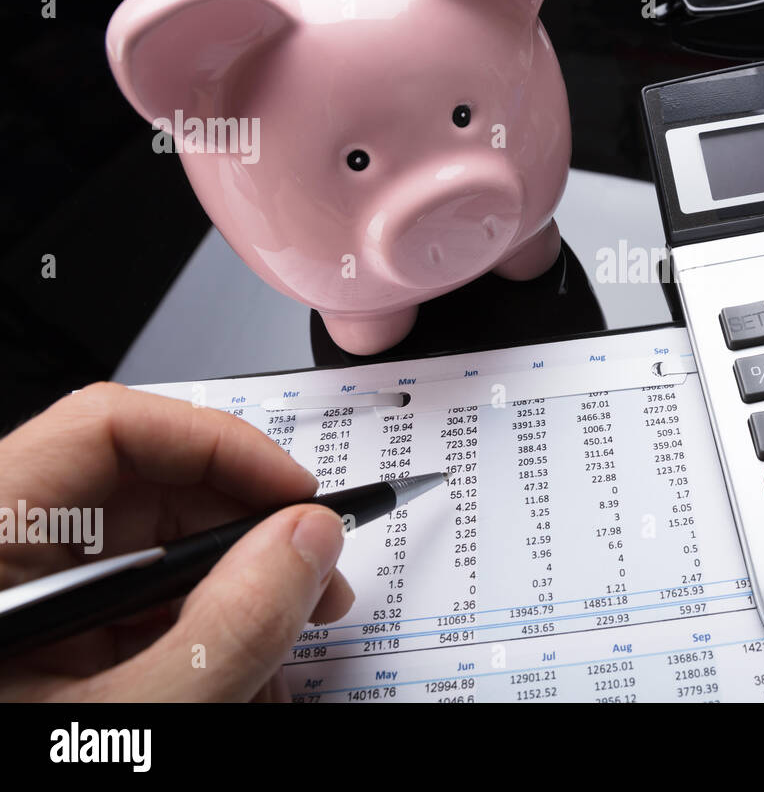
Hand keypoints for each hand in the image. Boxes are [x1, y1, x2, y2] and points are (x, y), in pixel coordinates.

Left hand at [0, 382, 352, 700]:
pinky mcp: (60, 636)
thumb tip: (308, 540)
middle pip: (145, 483)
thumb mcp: (132, 717)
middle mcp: (6, 555)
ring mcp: (36, 596)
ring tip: (291, 625)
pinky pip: (148, 598)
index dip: (215, 443)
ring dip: (242, 577)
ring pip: (157, 542)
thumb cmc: (16, 782)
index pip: (104, 426)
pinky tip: (246, 659)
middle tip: (314, 567)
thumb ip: (225, 632)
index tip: (292, 492)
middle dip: (247, 523)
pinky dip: (212, 621)